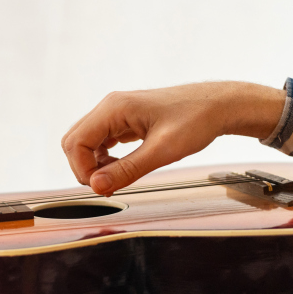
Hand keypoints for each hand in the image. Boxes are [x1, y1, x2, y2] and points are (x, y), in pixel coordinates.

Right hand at [60, 82, 284, 195]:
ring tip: (116, 178)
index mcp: (114, 108)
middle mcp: (110, 107)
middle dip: (83, 168)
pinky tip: (120, 168)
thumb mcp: (162, 151)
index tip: (100, 187)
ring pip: (85, 142)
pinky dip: (103, 158)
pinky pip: (100, 141)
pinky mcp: (124, 120)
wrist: (218, 105)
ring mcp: (115, 113)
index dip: (82, 169)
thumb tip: (97, 186)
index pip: (76, 142)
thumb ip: (127, 170)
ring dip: (93, 164)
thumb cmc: (196, 120)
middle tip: (106, 186)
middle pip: (74, 141)